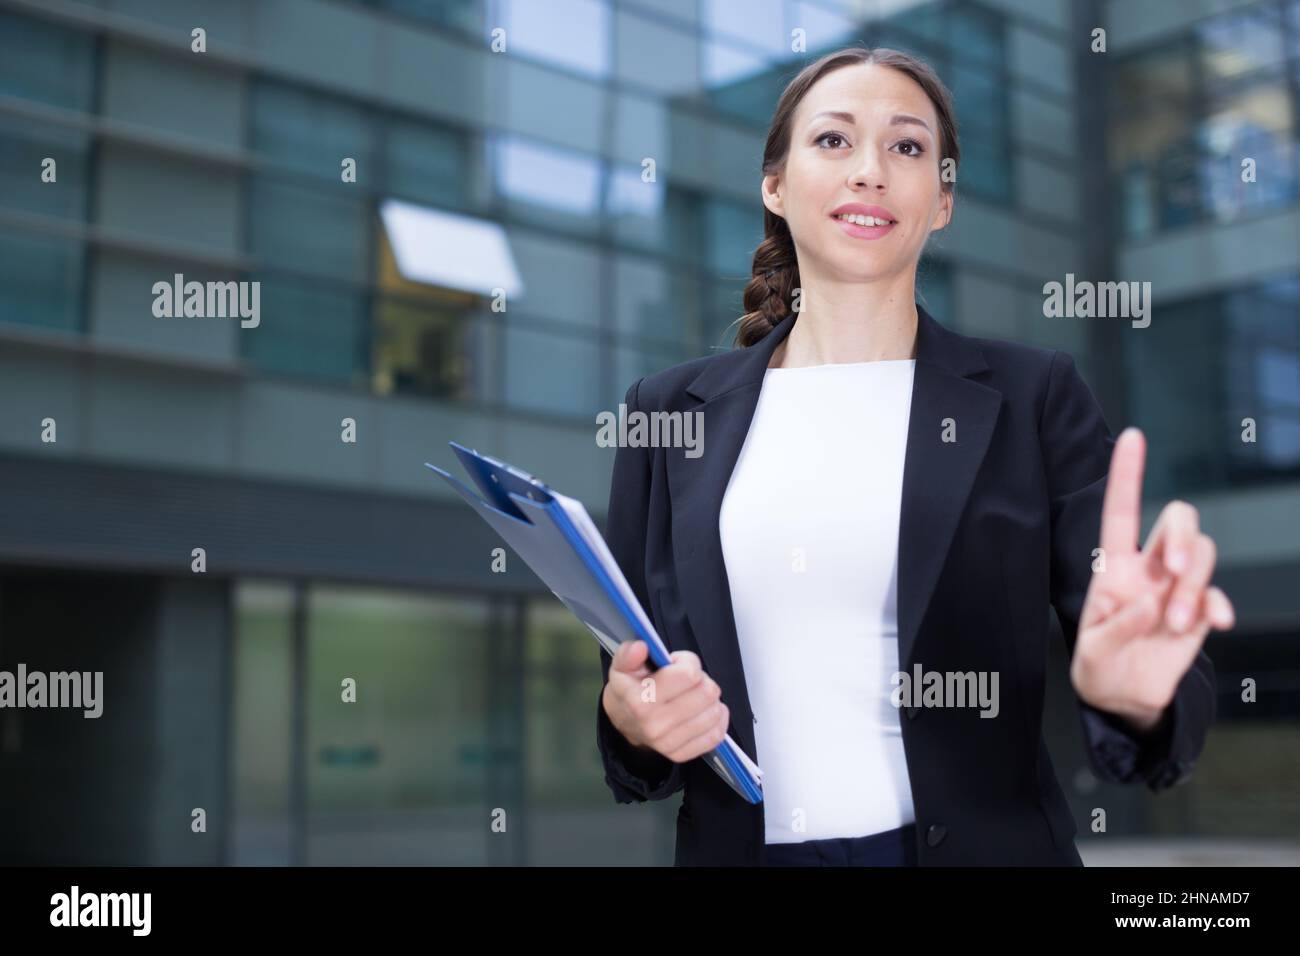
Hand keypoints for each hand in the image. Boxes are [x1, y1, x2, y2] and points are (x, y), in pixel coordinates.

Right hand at [602, 641, 729, 761]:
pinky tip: (705, 710)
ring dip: (709, 699)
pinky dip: (717, 718)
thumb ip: (629, 654)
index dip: (687, 662)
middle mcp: (655, 726)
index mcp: (640, 701)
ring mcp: (669, 743)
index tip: (677, 664)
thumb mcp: (622, 666)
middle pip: (707, 693)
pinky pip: (717, 734)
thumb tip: (641, 647)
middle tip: (688, 680)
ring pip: (715, 712)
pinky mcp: (682, 754)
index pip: (689, 674)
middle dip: (702, 680)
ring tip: (693, 695)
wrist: (624, 721)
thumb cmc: (629, 688)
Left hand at [1070, 428, 1234, 730]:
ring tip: (1172, 627)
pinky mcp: (1200, 613)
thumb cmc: (1098, 667)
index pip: (1121, 511)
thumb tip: (1151, 603)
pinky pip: (1218, 595)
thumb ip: (1115, 627)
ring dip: (1194, 586)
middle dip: (1183, 537)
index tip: (1133, 436)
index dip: (1127, 474)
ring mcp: (1177, 589)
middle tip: (1173, 572)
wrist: (1124, 700)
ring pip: (1202, 554)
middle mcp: (1148, 569)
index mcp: (1112, 568)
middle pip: (1178, 520)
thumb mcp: (1091, 653)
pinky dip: (1217, 606)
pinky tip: (1214, 626)